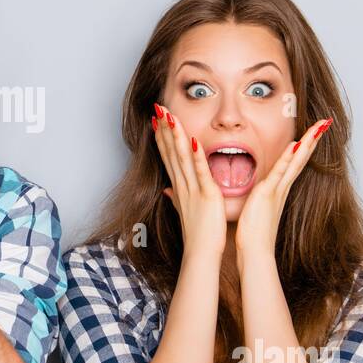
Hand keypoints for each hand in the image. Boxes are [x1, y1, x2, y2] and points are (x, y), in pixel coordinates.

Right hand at [153, 103, 227, 257]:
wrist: (201, 253)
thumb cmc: (198, 234)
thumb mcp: (184, 211)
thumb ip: (176, 198)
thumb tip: (168, 190)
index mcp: (180, 188)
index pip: (168, 157)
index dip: (161, 138)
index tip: (155, 121)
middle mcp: (182, 185)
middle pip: (170, 152)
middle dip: (163, 129)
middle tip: (157, 108)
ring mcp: (193, 189)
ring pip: (181, 157)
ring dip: (175, 136)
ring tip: (169, 116)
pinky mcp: (206, 194)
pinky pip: (200, 171)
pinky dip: (196, 156)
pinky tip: (192, 140)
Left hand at [234, 117, 332, 258]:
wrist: (256, 251)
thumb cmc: (254, 233)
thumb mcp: (257, 209)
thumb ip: (260, 198)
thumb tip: (260, 192)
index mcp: (279, 190)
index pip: (295, 163)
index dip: (305, 146)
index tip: (314, 130)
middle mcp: (283, 188)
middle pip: (301, 158)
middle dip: (314, 138)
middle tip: (326, 121)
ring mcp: (278, 190)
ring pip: (296, 161)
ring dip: (308, 142)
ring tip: (319, 126)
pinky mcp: (269, 193)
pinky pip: (281, 172)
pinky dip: (288, 158)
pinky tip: (296, 145)